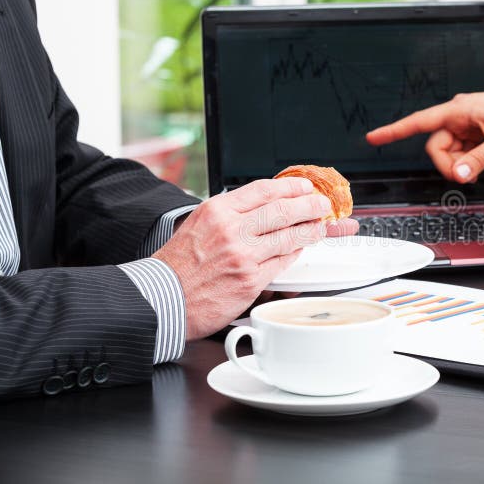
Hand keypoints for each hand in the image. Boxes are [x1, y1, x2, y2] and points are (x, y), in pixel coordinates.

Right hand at [153, 178, 358, 339]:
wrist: (161, 298)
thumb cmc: (178, 265)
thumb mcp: (199, 224)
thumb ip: (231, 215)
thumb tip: (264, 208)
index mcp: (218, 210)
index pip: (265, 190)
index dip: (292, 187)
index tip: (305, 187)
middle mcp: (231, 229)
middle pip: (283, 210)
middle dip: (311, 205)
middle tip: (322, 205)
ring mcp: (243, 255)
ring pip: (289, 236)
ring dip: (311, 230)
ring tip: (321, 226)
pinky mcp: (250, 280)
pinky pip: (283, 262)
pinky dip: (296, 253)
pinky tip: (301, 248)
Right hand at [365, 89, 483, 182]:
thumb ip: (479, 160)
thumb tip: (458, 175)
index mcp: (461, 109)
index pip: (421, 121)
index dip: (395, 131)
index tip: (374, 137)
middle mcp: (459, 115)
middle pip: (435, 146)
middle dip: (447, 164)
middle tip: (466, 175)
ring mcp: (466, 125)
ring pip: (447, 152)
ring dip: (459, 165)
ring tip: (480, 166)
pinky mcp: (474, 134)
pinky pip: (460, 153)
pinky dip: (467, 162)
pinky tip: (481, 161)